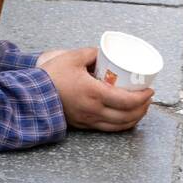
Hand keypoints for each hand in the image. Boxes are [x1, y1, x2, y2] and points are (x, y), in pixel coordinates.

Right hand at [38, 47, 152, 131]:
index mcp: (94, 93)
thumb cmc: (51, 76)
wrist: (32, 95)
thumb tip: (103, 53)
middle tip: (147, 98)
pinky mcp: (83, 125)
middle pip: (128, 115)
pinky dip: (121, 125)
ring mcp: (89, 120)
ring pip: (120, 125)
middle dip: (143, 108)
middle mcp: (94, 110)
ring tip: (140, 109)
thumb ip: (90, 53)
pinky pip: (108, 129)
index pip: (127, 100)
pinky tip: (125, 119)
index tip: (150, 90)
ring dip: (135, 118)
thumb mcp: (72, 58)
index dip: (143, 97)